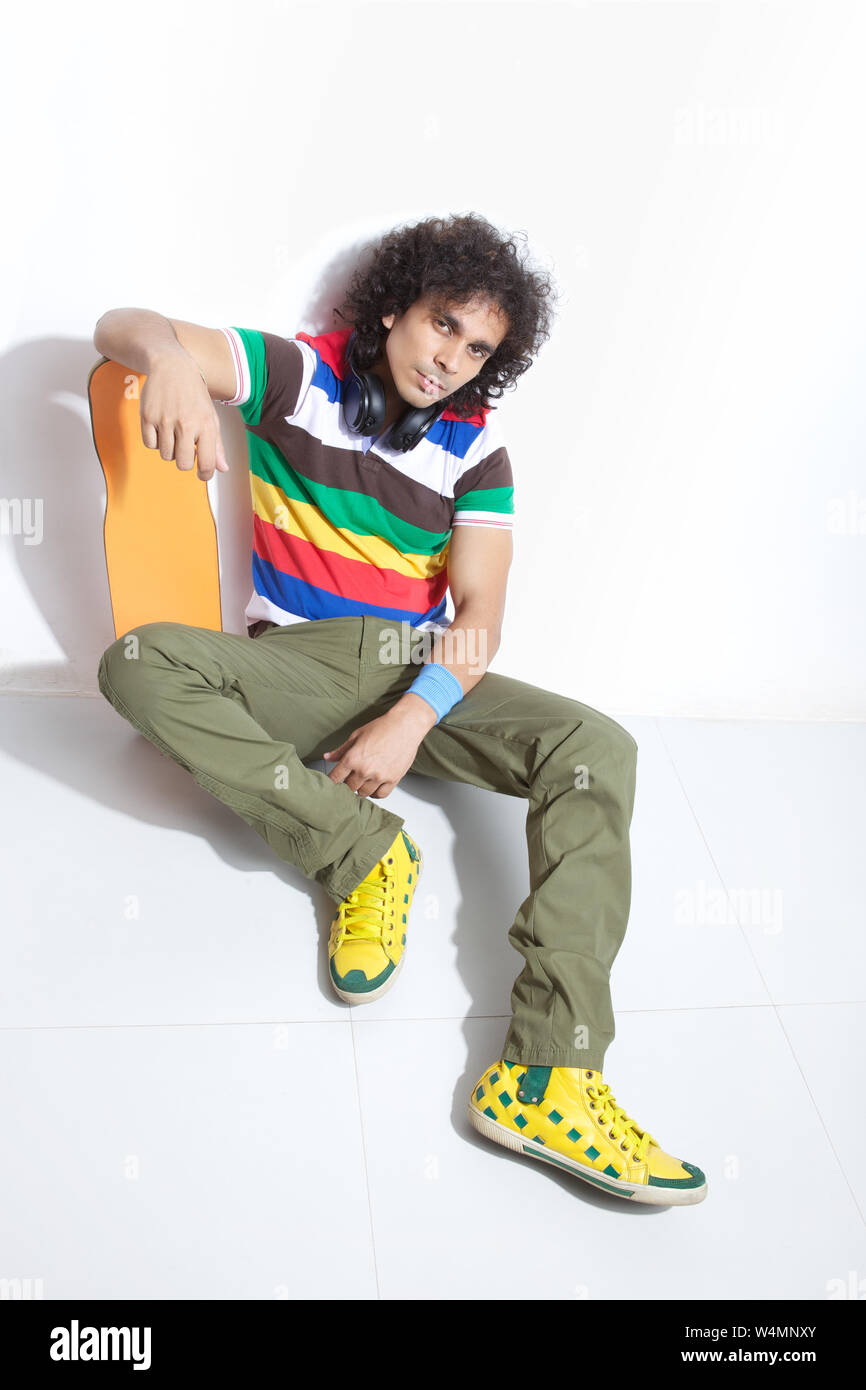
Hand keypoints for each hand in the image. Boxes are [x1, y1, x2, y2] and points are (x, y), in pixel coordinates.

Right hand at [139, 349, 229, 482]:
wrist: (172, 367)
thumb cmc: (194, 394)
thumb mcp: (211, 417)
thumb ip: (217, 445)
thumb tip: (222, 468)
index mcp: (206, 424)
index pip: (207, 463)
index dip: (205, 473)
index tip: (203, 473)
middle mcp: (186, 423)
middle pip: (183, 464)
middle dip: (185, 462)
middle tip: (186, 450)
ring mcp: (165, 420)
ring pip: (166, 455)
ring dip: (170, 450)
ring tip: (174, 433)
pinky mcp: (148, 416)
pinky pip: (150, 445)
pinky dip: (155, 442)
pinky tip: (162, 429)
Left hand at [322, 709, 425, 798]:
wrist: (405, 726)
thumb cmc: (382, 727)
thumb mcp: (356, 735)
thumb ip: (341, 750)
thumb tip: (328, 757)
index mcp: (352, 758)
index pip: (335, 778)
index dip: (332, 780)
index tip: (333, 781)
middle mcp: (364, 770)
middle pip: (349, 787)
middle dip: (348, 783)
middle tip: (351, 777)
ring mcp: (379, 776)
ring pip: (364, 793)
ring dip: (361, 788)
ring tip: (364, 780)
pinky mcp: (393, 779)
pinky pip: (380, 795)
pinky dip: (376, 793)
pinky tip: (375, 786)